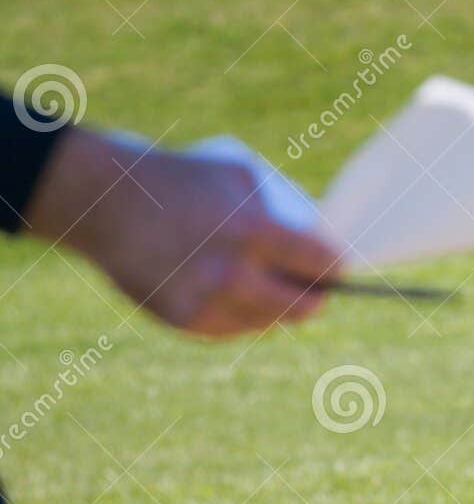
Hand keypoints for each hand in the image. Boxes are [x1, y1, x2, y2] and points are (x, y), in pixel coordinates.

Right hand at [24, 128, 341, 336]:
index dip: (335, 269)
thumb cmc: (177, 179)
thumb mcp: (237, 175)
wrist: (105, 202)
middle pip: (302, 307)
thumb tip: (316, 242)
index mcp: (253, 233)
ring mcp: (209, 303)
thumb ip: (278, 209)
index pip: (320, 265)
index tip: (339, 269)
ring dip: (278, 310)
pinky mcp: (187, 322)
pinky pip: (233, 328)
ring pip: (268, 322)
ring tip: (278, 292)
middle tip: (317, 291)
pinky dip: (241, 316)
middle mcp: (234, 275)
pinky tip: (240, 299)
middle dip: (315, 298)